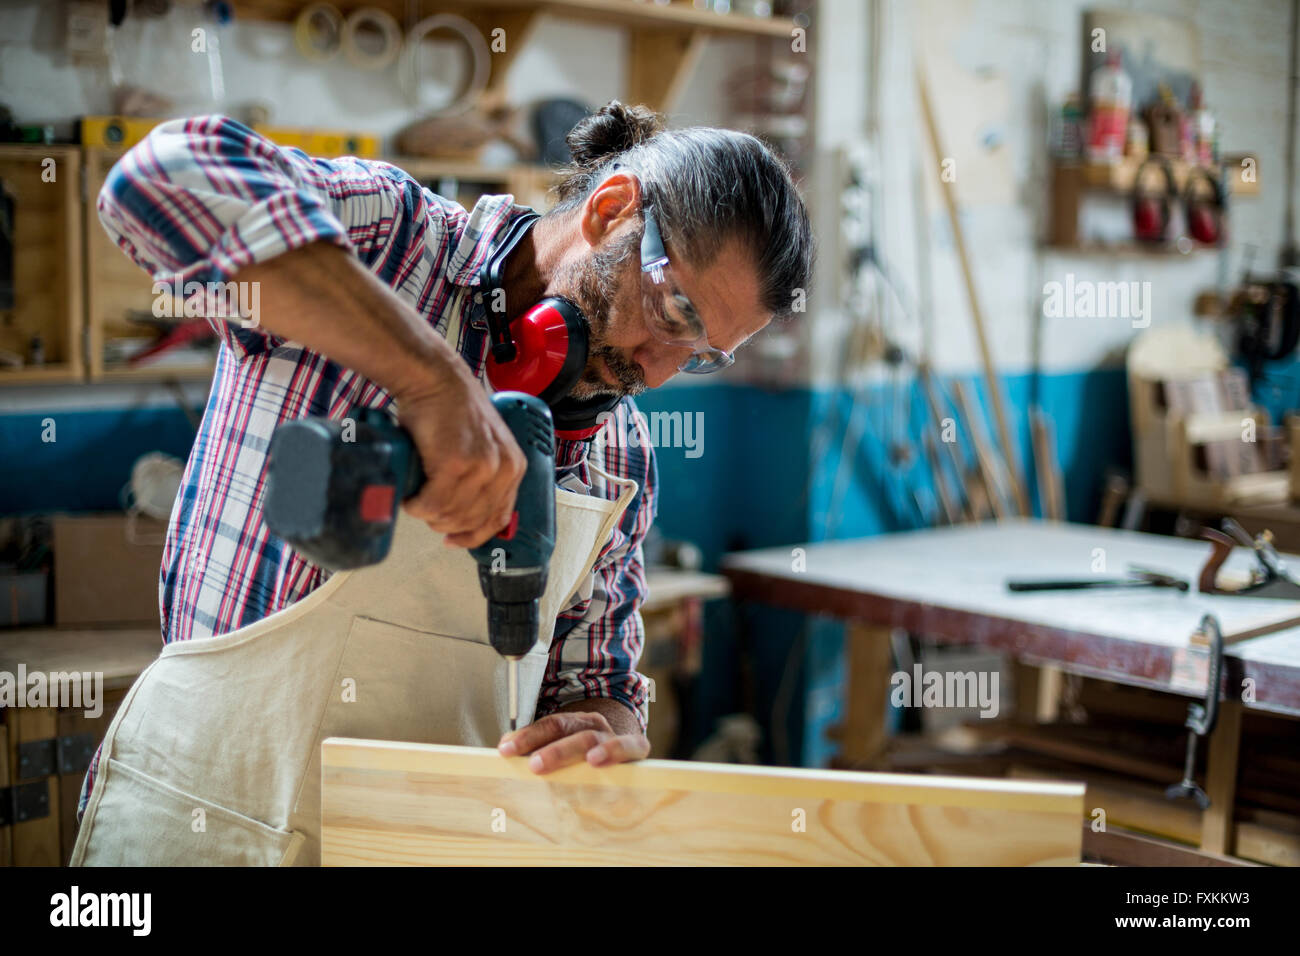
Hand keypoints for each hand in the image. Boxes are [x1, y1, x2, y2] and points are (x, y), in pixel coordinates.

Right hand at [394, 367, 525, 548]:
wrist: (435, 379)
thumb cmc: (450, 409)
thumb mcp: (482, 446)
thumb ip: (482, 477)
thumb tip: (462, 514)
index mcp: (514, 467)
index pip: (498, 518)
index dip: (473, 535)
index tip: (453, 538)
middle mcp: (504, 469)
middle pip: (471, 521)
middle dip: (443, 522)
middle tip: (424, 508)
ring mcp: (482, 467)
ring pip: (451, 515)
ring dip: (427, 512)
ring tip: (416, 497)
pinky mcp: (456, 464)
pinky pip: (433, 503)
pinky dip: (417, 504)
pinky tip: (411, 494)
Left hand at [498, 711, 649, 772]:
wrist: (628, 747)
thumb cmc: (589, 754)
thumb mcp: (563, 748)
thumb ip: (536, 747)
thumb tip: (504, 747)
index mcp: (574, 722)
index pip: (548, 725)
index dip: (527, 736)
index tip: (505, 749)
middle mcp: (593, 724)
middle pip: (566, 728)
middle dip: (545, 744)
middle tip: (532, 763)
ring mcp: (613, 735)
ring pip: (590, 739)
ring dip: (570, 750)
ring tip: (552, 761)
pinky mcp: (636, 748)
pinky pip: (627, 747)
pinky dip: (613, 751)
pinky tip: (597, 760)